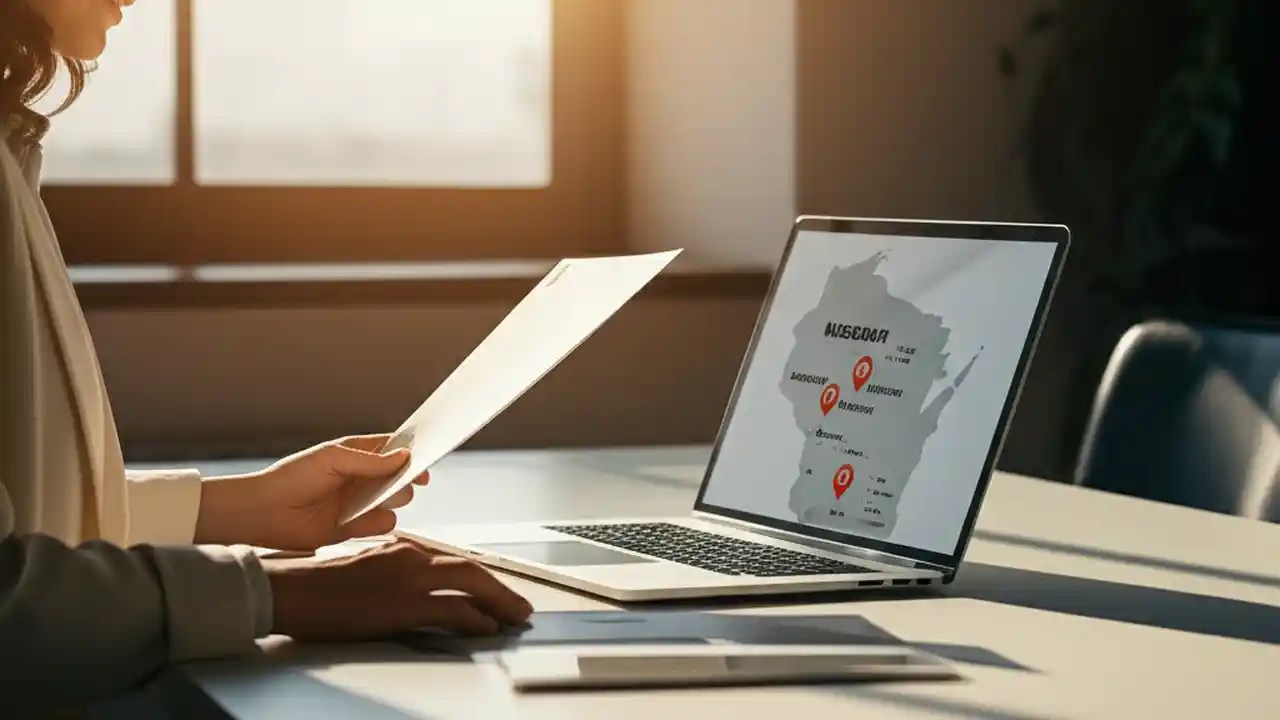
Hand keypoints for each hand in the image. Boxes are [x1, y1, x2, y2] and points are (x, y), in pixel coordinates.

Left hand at [195, 434, 429, 550]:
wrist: (265, 512)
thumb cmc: (293, 477)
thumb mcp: (333, 459)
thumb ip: (370, 460)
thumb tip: (404, 457)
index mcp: (357, 455)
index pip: (394, 450)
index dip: (412, 453)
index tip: (427, 457)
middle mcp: (362, 479)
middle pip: (401, 477)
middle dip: (405, 479)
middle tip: (401, 480)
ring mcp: (359, 503)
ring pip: (397, 502)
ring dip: (392, 501)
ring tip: (373, 499)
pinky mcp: (354, 528)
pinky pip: (382, 525)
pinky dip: (376, 523)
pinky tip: (357, 519)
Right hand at [267, 540, 533, 638]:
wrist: (292, 589)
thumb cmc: (319, 587)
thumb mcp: (367, 572)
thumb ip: (396, 577)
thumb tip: (419, 598)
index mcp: (403, 550)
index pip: (453, 562)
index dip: (479, 578)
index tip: (494, 591)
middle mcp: (412, 558)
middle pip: (471, 569)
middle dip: (500, 588)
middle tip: (519, 606)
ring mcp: (409, 579)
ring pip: (470, 583)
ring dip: (498, 601)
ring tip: (515, 617)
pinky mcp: (402, 604)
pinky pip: (452, 609)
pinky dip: (475, 618)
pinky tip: (487, 628)